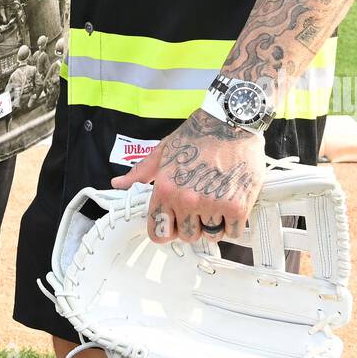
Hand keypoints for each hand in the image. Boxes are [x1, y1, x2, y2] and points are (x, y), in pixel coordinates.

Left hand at [111, 111, 266, 244]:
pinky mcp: (237, 207)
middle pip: (186, 235)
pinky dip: (232, 222)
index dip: (166, 229)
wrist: (233, 122)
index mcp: (165, 189)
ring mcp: (212, 205)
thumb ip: (141, 171)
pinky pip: (232, 231)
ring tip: (216, 199)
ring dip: (213, 222)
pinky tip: (231, 203)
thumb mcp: (164, 150)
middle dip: (192, 224)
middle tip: (199, 204)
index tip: (173, 224)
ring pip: (210, 234)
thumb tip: (118, 184)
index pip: (158, 232)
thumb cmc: (199, 133)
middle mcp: (186, 200)